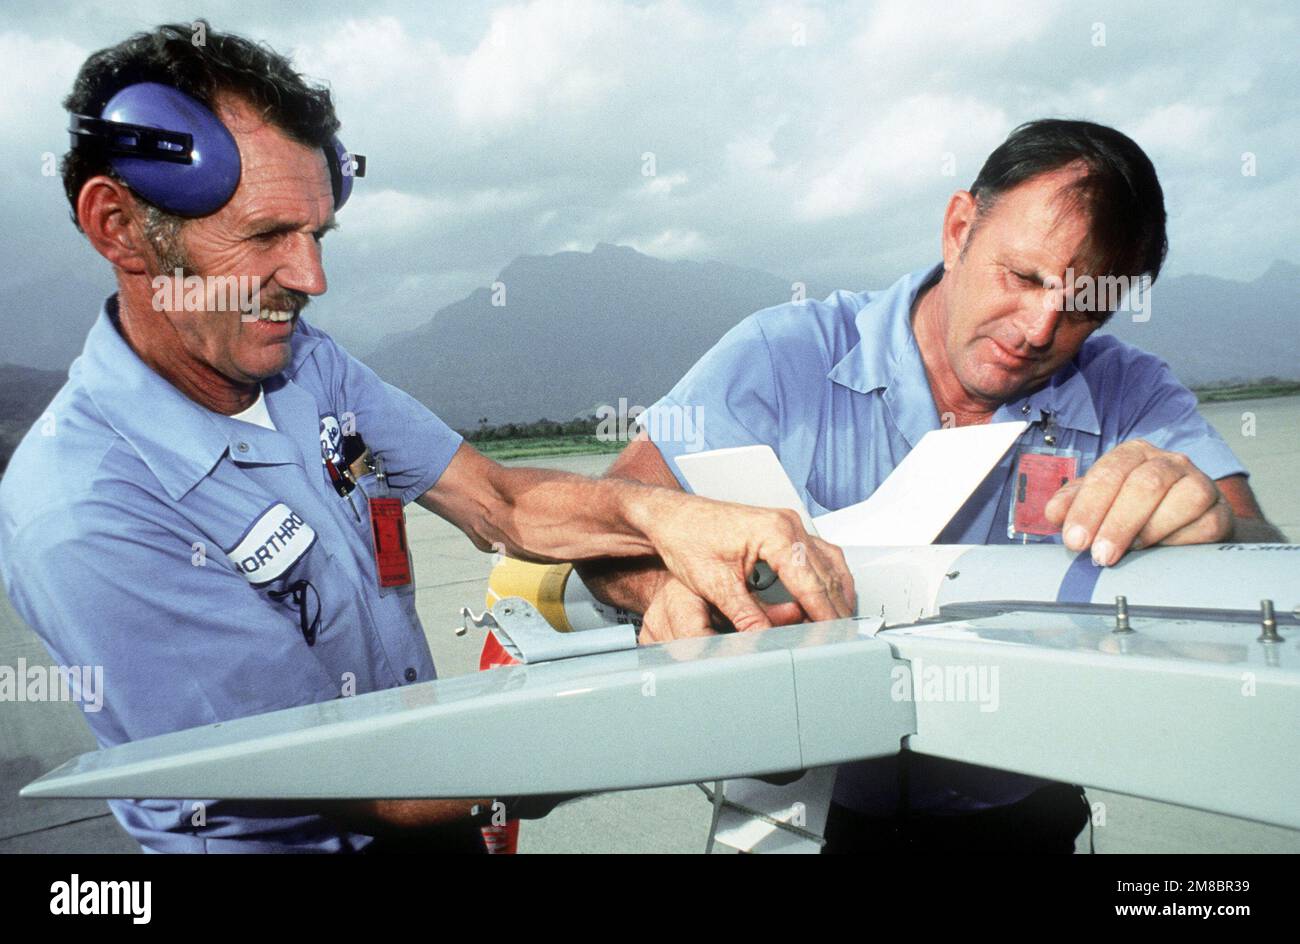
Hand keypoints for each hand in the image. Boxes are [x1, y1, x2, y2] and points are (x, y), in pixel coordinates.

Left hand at [640, 495, 854, 632]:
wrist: (672, 517)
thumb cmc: (687, 537)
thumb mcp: (715, 584)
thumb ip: (746, 615)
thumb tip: (766, 640)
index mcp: (774, 533)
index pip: (811, 583)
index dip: (825, 615)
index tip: (834, 638)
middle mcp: (787, 524)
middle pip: (826, 574)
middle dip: (836, 609)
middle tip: (840, 639)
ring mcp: (788, 524)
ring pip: (830, 562)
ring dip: (837, 594)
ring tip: (838, 625)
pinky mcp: (784, 529)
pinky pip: (820, 554)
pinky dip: (828, 579)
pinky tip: (828, 598)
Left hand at [1044, 439, 1232, 565]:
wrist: (1185, 524)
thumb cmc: (1135, 510)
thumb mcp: (1098, 501)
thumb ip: (1073, 504)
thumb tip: (1053, 513)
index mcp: (1134, 454)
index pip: (1109, 473)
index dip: (1088, 507)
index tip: (1074, 539)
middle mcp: (1169, 462)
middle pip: (1145, 484)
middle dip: (1117, 523)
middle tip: (1099, 555)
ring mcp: (1200, 483)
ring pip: (1182, 499)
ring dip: (1151, 529)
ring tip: (1131, 552)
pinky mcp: (1220, 511)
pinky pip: (1205, 525)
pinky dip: (1181, 541)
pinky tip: (1162, 550)